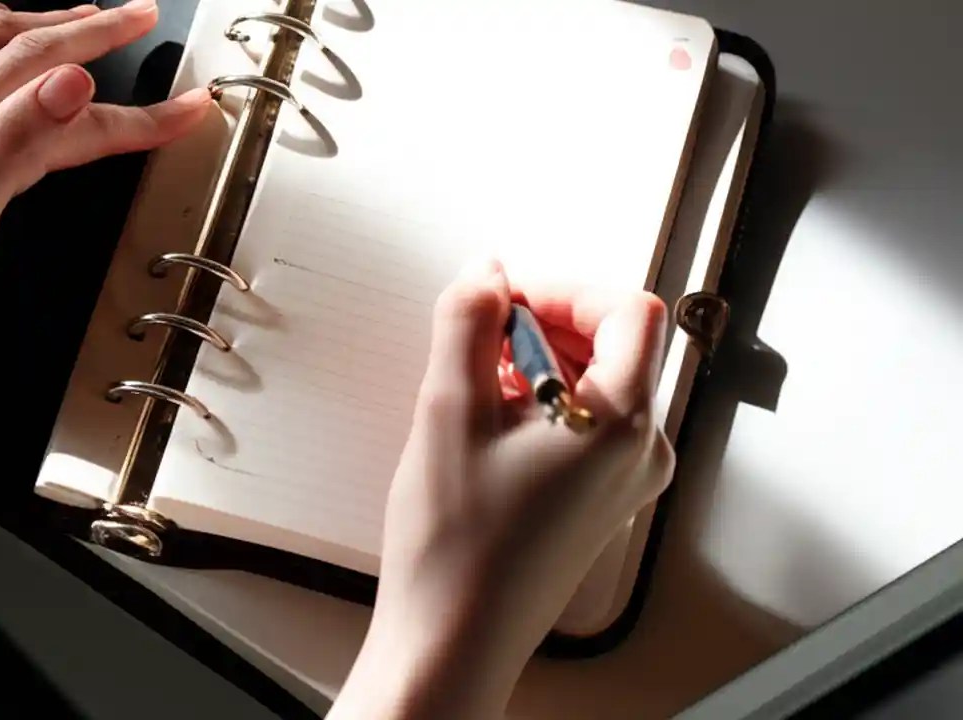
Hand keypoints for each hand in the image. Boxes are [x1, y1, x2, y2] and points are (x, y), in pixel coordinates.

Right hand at [329, 259, 674, 719]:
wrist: (453, 636)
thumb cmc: (459, 547)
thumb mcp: (449, 410)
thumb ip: (467, 321)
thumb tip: (484, 272)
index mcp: (623, 423)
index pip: (628, 310)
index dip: (563, 289)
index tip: (507, 298)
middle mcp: (640, 451)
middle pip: (614, 343)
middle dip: (543, 325)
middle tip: (480, 340)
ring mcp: (624, 480)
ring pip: (597, 383)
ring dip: (538, 362)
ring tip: (475, 387)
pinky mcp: (599, 499)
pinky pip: (586, 424)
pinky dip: (541, 404)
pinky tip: (487, 424)